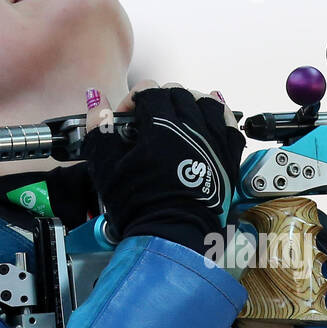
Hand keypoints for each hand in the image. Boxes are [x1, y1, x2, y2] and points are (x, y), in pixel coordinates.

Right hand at [80, 81, 245, 252]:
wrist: (172, 237)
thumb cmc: (140, 205)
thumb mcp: (106, 166)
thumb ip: (99, 129)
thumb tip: (95, 100)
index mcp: (161, 126)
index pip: (148, 91)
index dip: (133, 99)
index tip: (126, 116)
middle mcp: (192, 128)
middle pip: (178, 93)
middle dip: (159, 99)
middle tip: (148, 118)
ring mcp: (215, 142)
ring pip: (207, 103)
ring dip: (191, 102)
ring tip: (179, 115)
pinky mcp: (229, 158)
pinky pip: (231, 125)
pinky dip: (221, 114)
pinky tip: (212, 114)